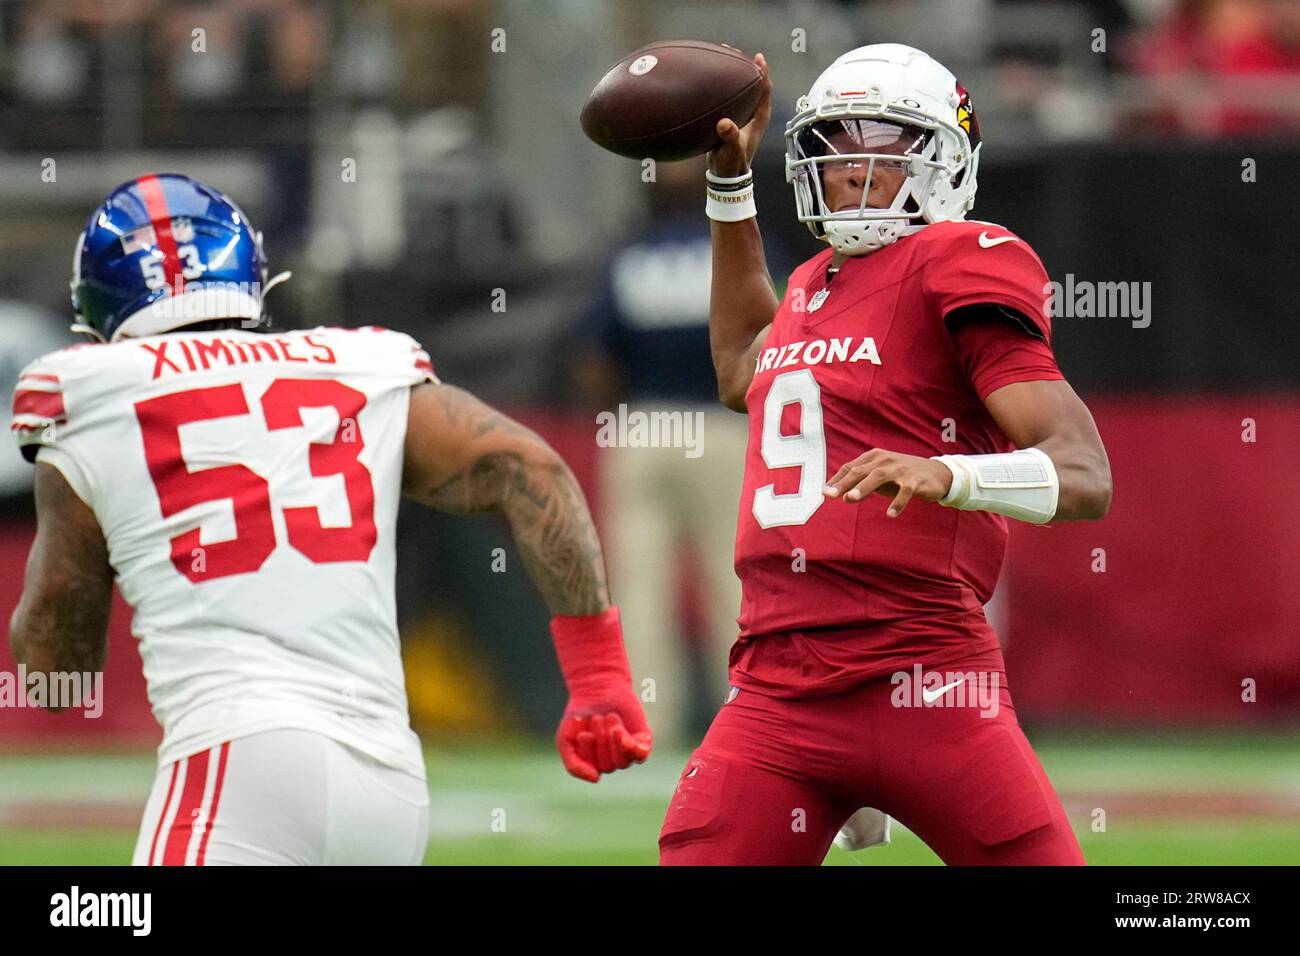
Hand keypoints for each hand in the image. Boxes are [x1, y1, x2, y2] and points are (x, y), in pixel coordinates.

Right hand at [556, 697, 652, 782]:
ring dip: (612, 738)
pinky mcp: (642, 739)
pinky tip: (619, 731)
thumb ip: (573, 764)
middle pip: (609, 765)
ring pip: (623, 760)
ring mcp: (629, 751)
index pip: (594, 770)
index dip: (589, 753)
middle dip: (601, 740)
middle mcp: (613, 760)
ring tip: (608, 717)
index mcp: (595, 764)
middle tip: (596, 718)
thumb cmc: (579, 716)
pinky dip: (630, 746)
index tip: (583, 732)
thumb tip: (596, 778)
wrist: (595, 689)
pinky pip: (640, 754)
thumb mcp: (565, 740)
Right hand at [709, 51, 771, 176]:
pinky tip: (711, 80)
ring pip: (743, 89)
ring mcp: (744, 115)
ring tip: (722, 59)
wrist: (727, 174)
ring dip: (735, 75)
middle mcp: (754, 113)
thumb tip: (724, 123)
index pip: (765, 89)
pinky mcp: (733, 119)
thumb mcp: (732, 150)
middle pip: (754, 84)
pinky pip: (731, 97)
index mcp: (759, 117)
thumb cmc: (733, 163)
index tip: (757, 57)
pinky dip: (724, 86)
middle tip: (734, 52)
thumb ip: (730, 136)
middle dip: (746, 67)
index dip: (762, 72)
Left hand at [822, 449, 953, 516]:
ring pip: (879, 476)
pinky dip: (898, 503)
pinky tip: (890, 514)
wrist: (937, 474)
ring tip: (849, 499)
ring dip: (863, 488)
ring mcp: (900, 469)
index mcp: (874, 457)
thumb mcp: (880, 478)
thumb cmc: (902, 476)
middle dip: (844, 483)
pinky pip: (905, 492)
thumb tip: (839, 494)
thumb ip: (861, 484)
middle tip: (830, 496)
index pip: (851, 467)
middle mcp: (885, 460)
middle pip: (861, 471)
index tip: (823, 492)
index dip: (836, 480)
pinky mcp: (915, 480)